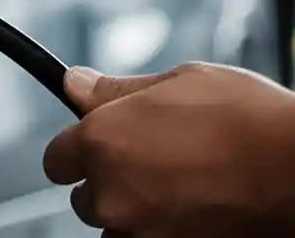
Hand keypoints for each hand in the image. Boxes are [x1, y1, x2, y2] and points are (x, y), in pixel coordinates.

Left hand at [44, 62, 294, 235]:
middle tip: (149, 160)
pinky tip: (186, 207)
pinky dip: (156, 230)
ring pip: (113, 226)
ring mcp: (141, 230)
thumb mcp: (177, 81)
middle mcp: (112, 192)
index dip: (76, 148)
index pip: (56, 158)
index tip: (93, 142)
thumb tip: (74, 83)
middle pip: (84, 197)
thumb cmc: (247, 119)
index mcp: (101, 141)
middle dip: (107, 180)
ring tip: (172, 186)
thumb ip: (115, 90)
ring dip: (131, 211)